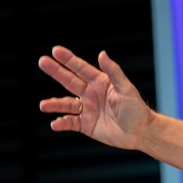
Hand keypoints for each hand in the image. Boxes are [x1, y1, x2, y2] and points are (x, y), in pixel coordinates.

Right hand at [37, 45, 151, 150]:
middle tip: (42, 61)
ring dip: (54, 104)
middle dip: (56, 72)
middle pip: (69, 81)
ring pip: (66, 104)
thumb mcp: (126, 89)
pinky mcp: (86, 125)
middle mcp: (90, 93)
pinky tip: (55, 124)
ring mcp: (87, 109)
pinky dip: (62, 123)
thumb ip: (113, 72)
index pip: (81, 68)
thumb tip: (102, 54)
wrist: (140, 132)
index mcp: (99, 82)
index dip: (68, 59)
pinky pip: (70, 122)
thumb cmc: (136, 108)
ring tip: (43, 105)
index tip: (55, 51)